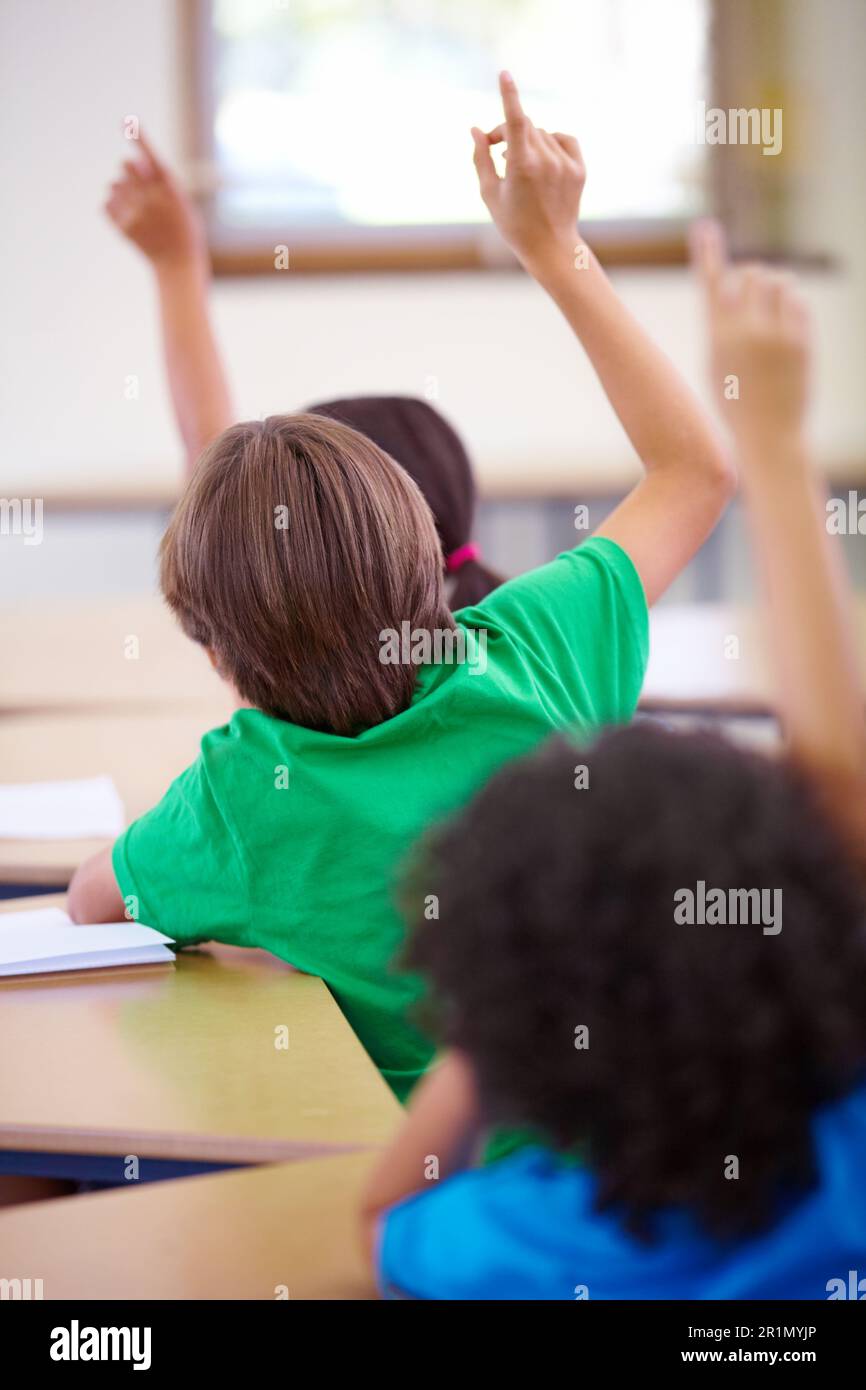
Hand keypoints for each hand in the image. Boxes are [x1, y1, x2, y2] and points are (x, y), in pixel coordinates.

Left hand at [104, 132, 205, 270]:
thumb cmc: (184, 230)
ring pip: (114, 185)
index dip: (139, 139)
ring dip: (121, 190)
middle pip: (125, 165)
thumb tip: (132, 161)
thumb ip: (158, 181)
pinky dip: (114, 208)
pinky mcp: (124, 226)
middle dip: (129, 170)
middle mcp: (152, 198)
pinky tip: (128, 218)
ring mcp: (136, 212)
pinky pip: (107, 204)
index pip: (150, 156)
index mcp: (170, 188)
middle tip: (138, 184)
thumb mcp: (181, 202)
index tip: (127, 123)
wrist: (179, 263)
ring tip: (136, 207)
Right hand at [472, 72, 584, 271]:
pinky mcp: (579, 168)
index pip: (515, 121)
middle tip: (495, 149)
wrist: (551, 247)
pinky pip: (564, 139)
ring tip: (519, 166)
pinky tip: (543, 159)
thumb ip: (481, 158)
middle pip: (525, 126)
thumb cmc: (514, 224)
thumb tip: (476, 130)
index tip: (504, 74)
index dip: (509, 95)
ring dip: (528, 142)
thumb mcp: (490, 193)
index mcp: (522, 167)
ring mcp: (566, 164)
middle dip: (507, 132)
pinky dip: (552, 142)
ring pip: (542, 134)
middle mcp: (547, 162)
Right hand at [692, 220, 810, 446]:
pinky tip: (786, 324)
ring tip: (771, 304)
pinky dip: (791, 306)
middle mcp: (746, 333)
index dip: (707, 253)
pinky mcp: (801, 342)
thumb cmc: (735, 401)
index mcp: (717, 338)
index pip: (711, 284)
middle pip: (752, 274)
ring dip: (775, 286)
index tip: (704, 227)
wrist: (768, 436)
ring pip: (780, 282)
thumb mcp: (716, 363)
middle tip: (751, 287)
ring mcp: (777, 336)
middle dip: (752, 275)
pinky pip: (798, 304)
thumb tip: (732, 284)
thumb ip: (723, 324)